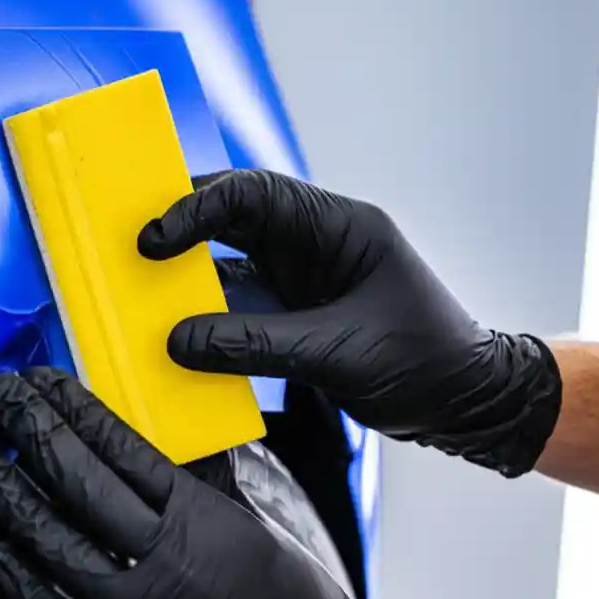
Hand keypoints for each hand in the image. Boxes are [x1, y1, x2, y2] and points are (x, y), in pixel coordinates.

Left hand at [0, 367, 385, 598]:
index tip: (45, 383)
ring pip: (59, 550)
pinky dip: (24, 585)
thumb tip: (163, 433)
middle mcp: (169, 567)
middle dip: (33, 434)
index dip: (77, 411)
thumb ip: (205, 480)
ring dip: (12, 501)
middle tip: (1, 400)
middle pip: (84, 487)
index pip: (126, 451)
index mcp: (205, 522)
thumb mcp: (256, 526)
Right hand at [138, 169, 562, 476]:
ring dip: (188, 275)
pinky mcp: (295, 313)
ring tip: (137, 290)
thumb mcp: (339, 352)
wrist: (470, 404)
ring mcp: (302, 276)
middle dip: (181, 229)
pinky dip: (206, 316)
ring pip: (229, 260)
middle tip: (128, 249)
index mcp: (337, 226)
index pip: (255, 195)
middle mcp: (314, 242)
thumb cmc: (426, 362)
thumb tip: (177, 341)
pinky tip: (174, 332)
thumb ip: (255, 344)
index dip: (198, 207)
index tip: (154, 239)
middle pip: (233, 217)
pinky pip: (238, 304)